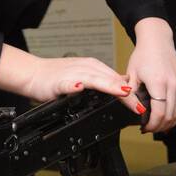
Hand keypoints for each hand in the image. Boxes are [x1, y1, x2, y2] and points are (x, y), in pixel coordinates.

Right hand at [21, 54, 138, 112]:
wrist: (32, 74)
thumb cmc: (57, 78)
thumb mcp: (85, 78)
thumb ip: (103, 82)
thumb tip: (124, 88)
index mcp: (95, 69)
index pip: (118, 81)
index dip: (131, 94)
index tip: (143, 106)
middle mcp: (86, 68)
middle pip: (111, 80)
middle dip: (127, 94)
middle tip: (140, 107)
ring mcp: (73, 73)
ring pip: (94, 79)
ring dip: (109, 86)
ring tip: (122, 93)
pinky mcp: (58, 81)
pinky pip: (67, 82)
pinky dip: (74, 85)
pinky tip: (79, 88)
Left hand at [126, 17, 175, 133]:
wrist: (157, 40)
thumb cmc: (144, 55)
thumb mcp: (132, 74)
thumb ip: (131, 94)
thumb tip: (133, 111)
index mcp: (159, 83)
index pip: (159, 113)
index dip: (152, 125)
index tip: (144, 128)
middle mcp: (173, 84)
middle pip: (170, 116)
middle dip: (159, 127)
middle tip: (149, 129)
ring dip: (168, 123)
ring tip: (157, 126)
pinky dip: (175, 114)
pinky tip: (167, 118)